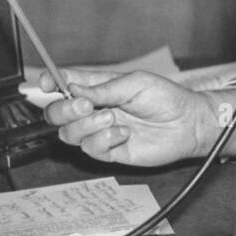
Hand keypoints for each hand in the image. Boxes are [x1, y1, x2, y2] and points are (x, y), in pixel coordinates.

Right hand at [41, 67, 235, 166]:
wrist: (187, 123)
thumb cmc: (166, 97)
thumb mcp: (135, 83)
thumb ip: (102, 89)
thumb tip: (72, 90)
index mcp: (97, 88)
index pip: (64, 85)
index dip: (50, 83)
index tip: (47, 84)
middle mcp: (94, 110)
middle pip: (56, 114)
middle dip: (63, 110)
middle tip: (85, 106)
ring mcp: (100, 132)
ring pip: (68, 134)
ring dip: (86, 126)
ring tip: (112, 119)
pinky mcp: (110, 152)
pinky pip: (90, 150)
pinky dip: (104, 141)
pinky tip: (124, 134)